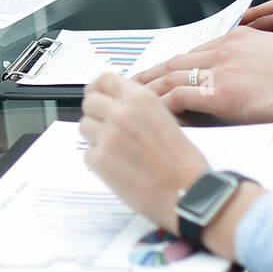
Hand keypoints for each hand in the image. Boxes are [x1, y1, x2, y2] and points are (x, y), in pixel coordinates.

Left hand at [79, 74, 209, 231]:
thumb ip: (137, 106)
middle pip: (89, 102)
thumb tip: (114, 102)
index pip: (104, 79)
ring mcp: (108, 135)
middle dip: (96, 114)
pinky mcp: (100, 159)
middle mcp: (121, 112)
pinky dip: (99, 161)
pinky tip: (119, 167)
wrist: (187, 192)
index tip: (96, 96)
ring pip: (84, 126)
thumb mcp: (164, 117)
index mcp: (140, 98)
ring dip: (95, 137)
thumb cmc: (182, 161)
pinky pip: (87, 153)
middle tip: (107, 128)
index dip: (97, 89)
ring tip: (117, 150)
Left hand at [134, 27, 272, 121]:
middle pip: (176, 61)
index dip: (175, 63)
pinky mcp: (220, 93)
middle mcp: (223, 50)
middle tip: (133, 83)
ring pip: (171, 76)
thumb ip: (260, 55)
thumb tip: (254, 68)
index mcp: (238, 38)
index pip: (196, 51)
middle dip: (152, 73)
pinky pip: (179, 97)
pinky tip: (151, 113)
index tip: (162, 71)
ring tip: (131, 100)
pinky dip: (162, 104)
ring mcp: (219, 70)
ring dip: (148, 89)